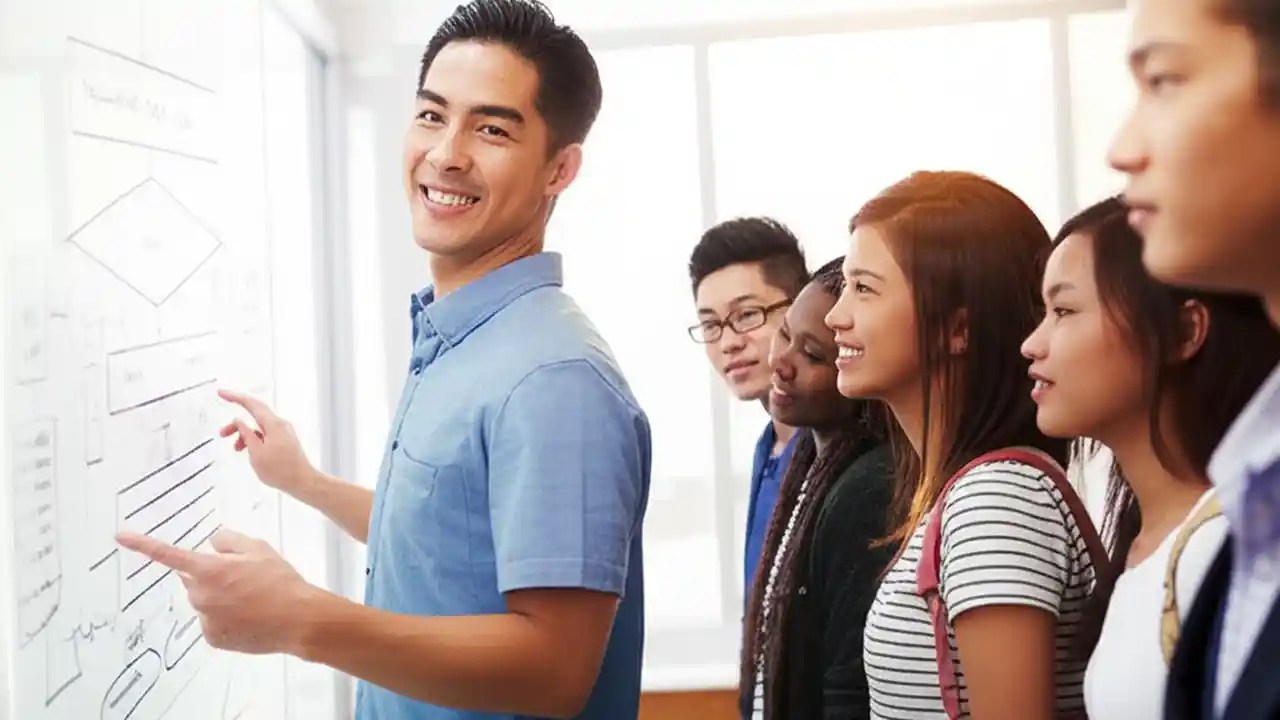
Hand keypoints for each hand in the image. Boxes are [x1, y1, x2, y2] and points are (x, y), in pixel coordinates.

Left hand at [116, 528, 317, 654]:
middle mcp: (200, 595)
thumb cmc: (280, 581)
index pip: (168, 554)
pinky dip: (226, 617)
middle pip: (194, 578)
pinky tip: (249, 615)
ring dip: (220, 596)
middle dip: (212, 575)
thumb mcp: (259, 548)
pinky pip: (212, 621)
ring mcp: (205, 618)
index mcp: (209, 569)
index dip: (142, 544)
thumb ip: (229, 540)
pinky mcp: (213, 637)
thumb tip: (213, 543)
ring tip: (253, 598)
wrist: (298, 619)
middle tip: (244, 576)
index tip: (120, 536)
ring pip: (204, 600)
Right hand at [218, 388, 314, 495]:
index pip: (252, 404)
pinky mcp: (284, 440)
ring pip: (259, 427)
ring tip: (235, 448)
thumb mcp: (256, 452)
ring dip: (245, 434)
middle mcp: (280, 424)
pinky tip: (248, 451)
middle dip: (236, 423)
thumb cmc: (280, 470)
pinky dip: (254, 440)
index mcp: (274, 424)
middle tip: (222, 433)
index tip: (221, 393)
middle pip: (254, 415)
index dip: (235, 397)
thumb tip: (238, 420)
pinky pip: (265, 434)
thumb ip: (246, 434)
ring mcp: (283, 432)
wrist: (302, 482)